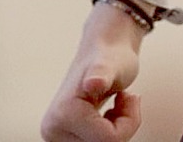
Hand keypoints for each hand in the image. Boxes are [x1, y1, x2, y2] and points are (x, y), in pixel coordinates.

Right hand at [40, 8, 143, 141]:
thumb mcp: (111, 65)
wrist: (104, 50)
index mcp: (62, 116)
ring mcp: (56, 137)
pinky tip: (108, 115)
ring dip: (117, 131)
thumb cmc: (112, 56)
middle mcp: (52, 131)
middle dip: (122, 128)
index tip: (130, 96)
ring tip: (115, 106)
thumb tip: (93, 84)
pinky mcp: (64, 140)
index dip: (128, 121)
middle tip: (122, 101)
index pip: (109, 141)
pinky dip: (110, 134)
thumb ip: (101, 74)